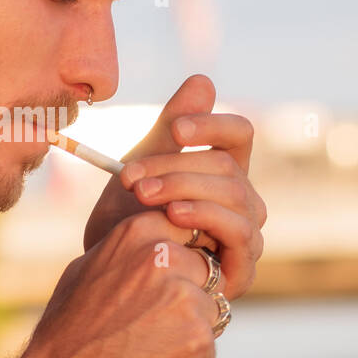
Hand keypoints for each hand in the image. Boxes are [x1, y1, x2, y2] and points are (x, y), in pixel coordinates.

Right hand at [21, 207, 225, 357]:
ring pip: (211, 308)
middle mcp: (164, 257)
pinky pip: (209, 344)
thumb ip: (130, 249)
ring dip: (190, 328)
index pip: (190, 229)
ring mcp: (183, 297)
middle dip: (190, 294)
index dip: (183, 258)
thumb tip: (158, 240)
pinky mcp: (197, 337)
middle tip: (150, 323)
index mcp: (137, 232)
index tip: (166, 281)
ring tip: (147, 345)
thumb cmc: (68, 329)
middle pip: (206, 270)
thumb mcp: (88, 267)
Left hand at [82, 74, 265, 299]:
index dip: (211, 125)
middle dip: (175, 165)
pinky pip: (241, 234)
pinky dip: (206, 217)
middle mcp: (243, 202)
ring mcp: (246, 236)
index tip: (174, 129)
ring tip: (142, 193)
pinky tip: (173, 215)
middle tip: (130, 175)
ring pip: (235, 195)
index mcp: (224, 172)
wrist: (112, 277)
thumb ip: (169, 129)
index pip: (238, 134)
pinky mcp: (242, 270)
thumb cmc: (129, 222)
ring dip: (184, 188)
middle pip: (226, 166)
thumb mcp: (141, 167)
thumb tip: (203, 80)